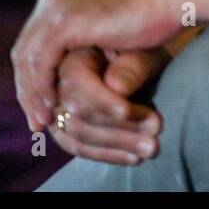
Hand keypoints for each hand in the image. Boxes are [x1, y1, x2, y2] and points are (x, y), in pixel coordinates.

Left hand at [12, 0, 187, 131]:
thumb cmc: (159, 10)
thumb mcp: (114, 26)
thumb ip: (91, 42)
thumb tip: (77, 74)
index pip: (34, 38)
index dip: (33, 74)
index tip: (43, 105)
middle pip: (25, 48)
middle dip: (28, 88)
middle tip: (37, 121)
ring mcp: (57, 4)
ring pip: (27, 56)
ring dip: (33, 93)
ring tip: (46, 121)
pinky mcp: (67, 19)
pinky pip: (42, 61)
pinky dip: (44, 86)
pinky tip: (57, 105)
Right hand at [48, 46, 171, 164]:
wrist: (137, 59)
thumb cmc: (141, 50)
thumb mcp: (143, 50)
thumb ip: (131, 66)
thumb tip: (116, 87)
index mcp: (69, 55)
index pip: (76, 84)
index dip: (103, 102)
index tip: (132, 113)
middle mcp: (54, 83)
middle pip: (75, 115)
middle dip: (117, 128)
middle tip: (155, 131)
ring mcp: (55, 108)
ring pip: (76, 135)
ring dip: (115, 145)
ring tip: (150, 148)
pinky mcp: (62, 126)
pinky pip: (76, 146)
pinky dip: (105, 154)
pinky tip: (133, 158)